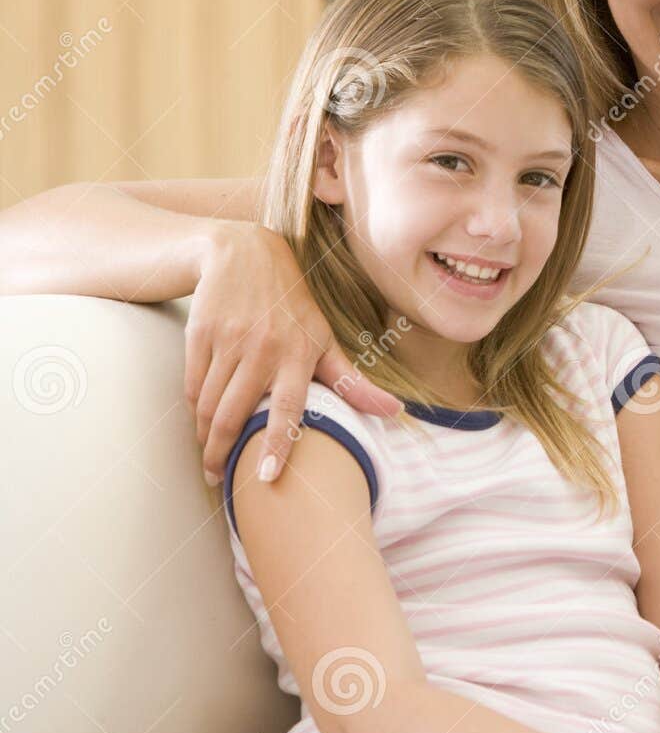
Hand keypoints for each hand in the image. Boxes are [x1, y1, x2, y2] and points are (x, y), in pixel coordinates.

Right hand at [187, 221, 400, 484]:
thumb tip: (395, 412)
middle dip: (221, 453)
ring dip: (205, 436)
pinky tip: (200, 419)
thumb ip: (352, 381)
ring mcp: (229, 340)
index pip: (289, 408)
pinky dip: (194, 408)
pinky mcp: (200, 334)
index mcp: (300, 353)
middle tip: (217, 478)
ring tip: (209, 456)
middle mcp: (264, 348)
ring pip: (208, 404)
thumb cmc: (292, 307)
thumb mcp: (324, 339)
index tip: (266, 477)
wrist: (243, 254)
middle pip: (235, 415)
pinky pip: (192, 385)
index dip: (278, 444)